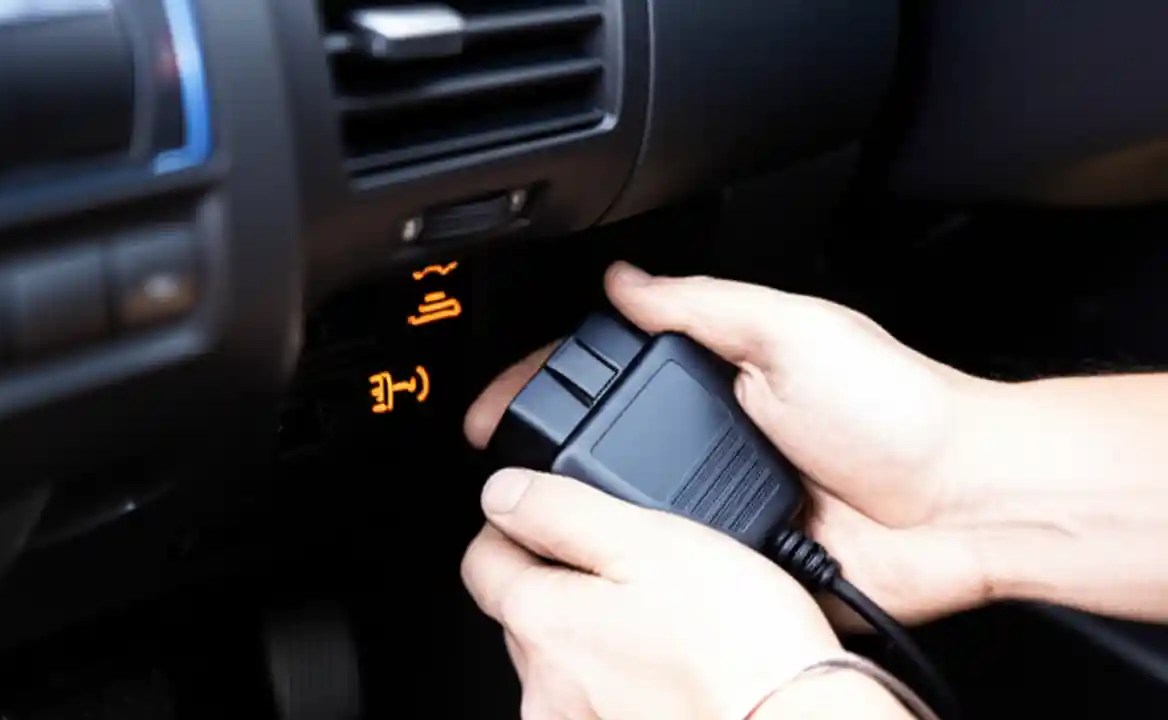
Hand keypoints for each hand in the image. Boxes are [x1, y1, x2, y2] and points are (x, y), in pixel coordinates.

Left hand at [461, 468, 854, 719]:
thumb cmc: (740, 648)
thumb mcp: (650, 540)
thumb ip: (560, 510)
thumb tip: (502, 493)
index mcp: (542, 623)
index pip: (483, 561)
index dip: (514, 525)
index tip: (550, 513)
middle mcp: (544, 689)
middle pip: (526, 614)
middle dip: (565, 583)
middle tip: (634, 565)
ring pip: (568, 662)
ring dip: (602, 636)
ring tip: (669, 621)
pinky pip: (604, 701)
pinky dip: (629, 681)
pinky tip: (678, 669)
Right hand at [466, 263, 999, 625]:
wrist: (961, 505)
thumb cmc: (900, 410)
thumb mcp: (793, 328)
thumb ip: (702, 303)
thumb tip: (625, 277)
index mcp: (718, 368)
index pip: (608, 363)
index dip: (545, 377)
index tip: (498, 400)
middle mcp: (711, 430)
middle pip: (603, 431)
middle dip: (542, 438)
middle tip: (495, 453)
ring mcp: (718, 493)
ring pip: (624, 495)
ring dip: (578, 496)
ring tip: (531, 500)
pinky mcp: (733, 551)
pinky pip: (666, 552)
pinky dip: (630, 550)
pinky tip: (604, 546)